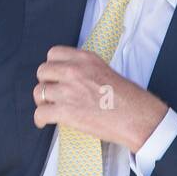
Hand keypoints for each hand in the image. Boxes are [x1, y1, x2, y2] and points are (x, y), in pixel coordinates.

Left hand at [33, 46, 167, 150]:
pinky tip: (44, 122)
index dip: (52, 66)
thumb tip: (71, 80)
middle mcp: (74, 71)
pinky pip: (40, 113)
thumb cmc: (129, 99)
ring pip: (39, 92)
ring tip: (49, 108)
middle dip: (45, 82)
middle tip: (52, 92)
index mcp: (86, 59)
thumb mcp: (106, 71)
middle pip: (42, 71)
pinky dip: (39, 119)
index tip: (55, 75)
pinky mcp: (65, 111)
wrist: (138, 118)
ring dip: (42, 101)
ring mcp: (68, 91)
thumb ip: (86, 71)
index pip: (54, 53)